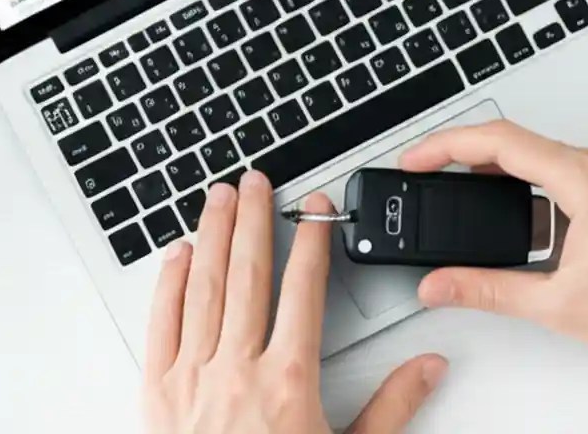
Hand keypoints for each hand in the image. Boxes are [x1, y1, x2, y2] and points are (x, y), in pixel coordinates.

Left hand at [144, 171, 448, 433]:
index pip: (302, 289)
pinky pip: (161, 325)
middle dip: (254, 220)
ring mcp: (192, 379)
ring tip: (218, 199)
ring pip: (202, 288)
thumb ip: (393, 406)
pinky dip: (167, 285)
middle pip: (246, 274)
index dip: (312, 241)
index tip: (316, 210)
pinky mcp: (158, 395)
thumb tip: (429, 365)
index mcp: (288, 380)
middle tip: (257, 181)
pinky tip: (176, 256)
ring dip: (211, 236)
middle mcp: (237, 370)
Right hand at [400, 121, 587, 370]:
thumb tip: (441, 284)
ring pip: (534, 153)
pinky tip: (499, 210)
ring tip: (450, 186)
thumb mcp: (555, 304)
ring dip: (490, 168)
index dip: (447, 145)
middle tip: (421, 169)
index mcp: (585, 179)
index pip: (500, 142)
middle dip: (460, 153)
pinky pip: (554, 170)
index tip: (416, 157)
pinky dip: (519, 183)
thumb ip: (486, 290)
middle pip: (513, 140)